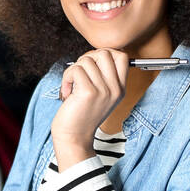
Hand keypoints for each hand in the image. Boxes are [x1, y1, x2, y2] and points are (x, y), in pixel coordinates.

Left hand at [50, 48, 127, 166]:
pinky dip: (66, 78)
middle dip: (87, 58)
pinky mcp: (88, 92)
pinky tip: (67, 91)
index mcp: (120, 88)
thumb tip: (93, 54)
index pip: (122, 56)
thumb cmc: (81, 115)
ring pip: (86, 60)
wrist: (74, 138)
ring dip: (73, 70)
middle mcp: (115, 89)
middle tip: (79, 73)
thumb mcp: (100, 96)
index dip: (105, 53)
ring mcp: (103, 90)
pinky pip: (75, 70)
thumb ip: (102, 76)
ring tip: (72, 86)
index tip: (92, 64)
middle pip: (104, 53)